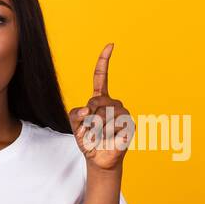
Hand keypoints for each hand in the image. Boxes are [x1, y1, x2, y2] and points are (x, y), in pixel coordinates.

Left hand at [69, 43, 132, 170]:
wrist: (98, 158)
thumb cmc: (88, 139)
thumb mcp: (74, 125)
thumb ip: (75, 113)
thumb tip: (90, 109)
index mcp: (100, 99)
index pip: (101, 77)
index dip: (104, 61)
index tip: (111, 45)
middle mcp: (113, 102)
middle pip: (95, 102)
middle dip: (88, 118)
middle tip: (91, 130)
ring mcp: (123, 112)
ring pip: (103, 115)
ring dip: (96, 129)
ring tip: (100, 135)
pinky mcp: (129, 124)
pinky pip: (113, 125)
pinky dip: (106, 134)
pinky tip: (109, 138)